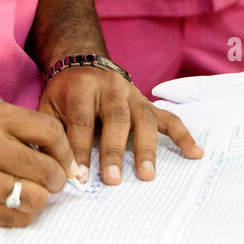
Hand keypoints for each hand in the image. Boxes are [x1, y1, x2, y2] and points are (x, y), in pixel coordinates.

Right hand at [0, 102, 79, 225]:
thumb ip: (18, 128)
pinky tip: (15, 206)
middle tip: (50, 180)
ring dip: (39, 199)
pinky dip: (23, 215)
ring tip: (31, 193)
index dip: (64, 149)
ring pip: (35, 198)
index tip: (63, 159)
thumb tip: (59, 153)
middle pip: (47, 169)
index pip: (50, 132)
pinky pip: (15, 219)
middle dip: (56, 178)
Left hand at [38, 66, 203, 184]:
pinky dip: (183, 135)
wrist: (83, 63)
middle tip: (113, 180)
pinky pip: (169, 117)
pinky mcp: (147, 103)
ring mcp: (133, 94)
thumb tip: (55, 170)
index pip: (81, 120)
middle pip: (116, 119)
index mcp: (82, 88)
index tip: (79, 176)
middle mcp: (111, 87)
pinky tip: (195, 152)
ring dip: (146, 148)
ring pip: (144, 119)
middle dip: (114, 151)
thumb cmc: (64, 94)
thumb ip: (52, 134)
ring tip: (147, 175)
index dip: (79, 149)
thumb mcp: (48, 107)